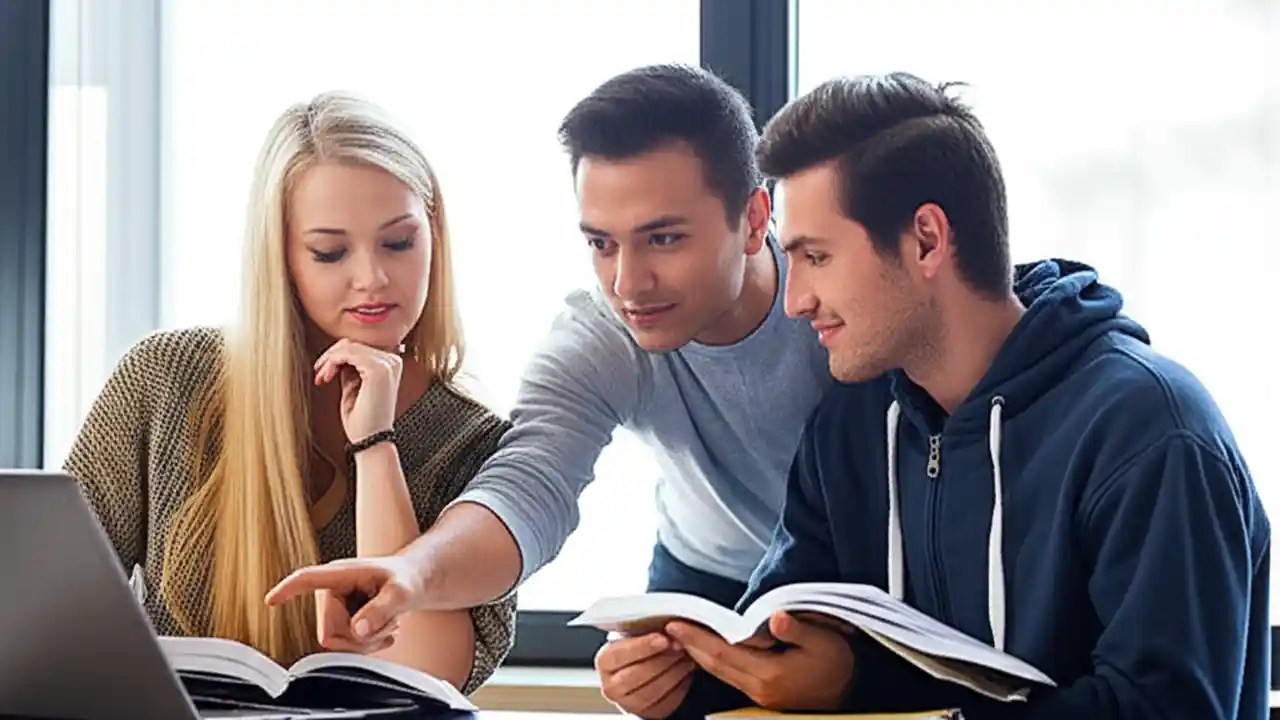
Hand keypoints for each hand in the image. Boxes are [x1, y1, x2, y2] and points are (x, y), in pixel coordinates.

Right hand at [266, 555, 422, 644]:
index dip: (288, 590)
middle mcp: (334, 594)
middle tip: (387, 622)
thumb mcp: (402, 592)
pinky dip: (371, 645)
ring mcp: (337, 610)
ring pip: (339, 645)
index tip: (271, 600)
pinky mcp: (343, 624)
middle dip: (361, 637)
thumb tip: (357, 630)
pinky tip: (385, 629)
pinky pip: (347, 650)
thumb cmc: (407, 579)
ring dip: (369, 641)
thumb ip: (381, 610)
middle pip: (329, 633)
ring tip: (388, 621)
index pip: (307, 579)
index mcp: (341, 575)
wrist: (415, 583)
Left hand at [313, 338, 401, 442]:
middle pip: (353, 343)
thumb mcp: (354, 386)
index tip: (325, 372)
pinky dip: (331, 362)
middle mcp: (392, 361)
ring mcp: (387, 364)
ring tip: (322, 377)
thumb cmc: (363, 419)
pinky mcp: (377, 369)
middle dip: (331, 357)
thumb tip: (337, 355)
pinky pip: (347, 353)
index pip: (360, 347)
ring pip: (348, 346)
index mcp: (391, 364)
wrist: (371, 441)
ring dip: (329, 360)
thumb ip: (350, 368)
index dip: (338, 355)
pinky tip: (326, 376)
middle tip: (320, 375)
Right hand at [596, 633, 695, 718]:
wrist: (643, 668)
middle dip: (661, 659)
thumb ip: (646, 629)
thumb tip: (668, 622)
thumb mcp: (637, 634)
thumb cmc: (641, 646)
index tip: (663, 638)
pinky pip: (666, 703)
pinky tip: (686, 670)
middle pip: (635, 675)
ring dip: (673, 672)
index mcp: (605, 661)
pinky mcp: (648, 714)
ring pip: (652, 691)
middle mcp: (611, 686)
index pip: (619, 655)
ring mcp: (629, 703)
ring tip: (686, 656)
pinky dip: (680, 686)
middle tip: (679, 645)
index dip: (641, 646)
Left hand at [666, 611, 854, 710]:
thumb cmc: (836, 662)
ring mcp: (758, 695)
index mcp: (770, 674)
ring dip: (698, 654)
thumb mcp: (822, 640)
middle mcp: (758, 688)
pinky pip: (729, 676)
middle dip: (690, 646)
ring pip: (720, 672)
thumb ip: (796, 628)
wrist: (850, 690)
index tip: (676, 624)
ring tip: (681, 635)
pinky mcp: (761, 695)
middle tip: (669, 627)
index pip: (724, 653)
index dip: (697, 638)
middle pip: (715, 666)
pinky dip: (713, 661)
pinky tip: (705, 650)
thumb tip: (777, 616)